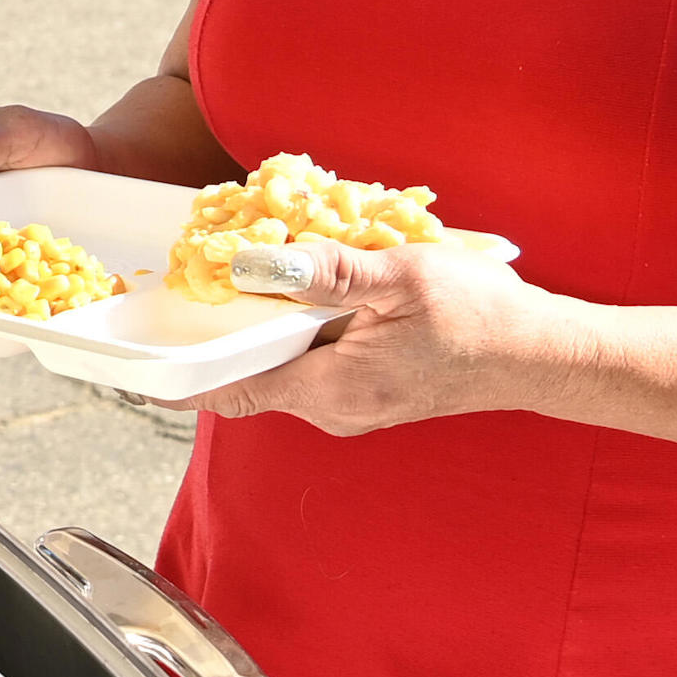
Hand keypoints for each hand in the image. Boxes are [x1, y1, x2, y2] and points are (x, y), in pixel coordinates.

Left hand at [179, 239, 565, 438]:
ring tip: (243, 281)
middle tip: (187, 287)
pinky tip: (305, 295)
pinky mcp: (371, 394)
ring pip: (283, 369)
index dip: (178, 376)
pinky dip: (297, 334)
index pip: (231, 390)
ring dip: (262, 331)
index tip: (132, 360)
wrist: (544, 355)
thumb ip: (327, 274)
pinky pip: (314, 366)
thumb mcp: (401, 278)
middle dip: (220, 336)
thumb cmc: (482, 318)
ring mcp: (354, 407)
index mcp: (331, 389)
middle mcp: (334, 409)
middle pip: (250, 376)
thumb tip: (257, 267)